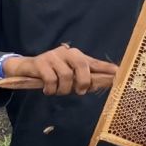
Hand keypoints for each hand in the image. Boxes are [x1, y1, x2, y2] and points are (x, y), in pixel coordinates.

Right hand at [3, 44, 117, 95]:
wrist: (27, 68)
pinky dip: (51, 89)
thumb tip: (101, 85)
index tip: (118, 73)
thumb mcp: (71, 76)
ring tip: (58, 91)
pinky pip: (51, 79)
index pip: (95, 62)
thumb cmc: (54, 74)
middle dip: (83, 82)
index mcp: (78, 56)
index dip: (106, 68)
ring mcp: (54, 56)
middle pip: (82, 66)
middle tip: (79, 91)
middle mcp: (67, 53)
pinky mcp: (41, 62)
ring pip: (66, 76)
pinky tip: (48, 90)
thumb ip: (84, 79)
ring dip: (63, 89)